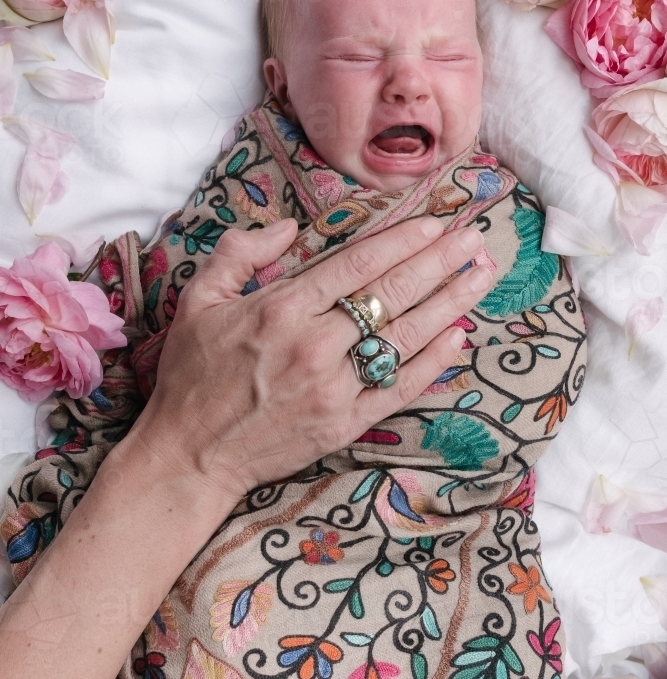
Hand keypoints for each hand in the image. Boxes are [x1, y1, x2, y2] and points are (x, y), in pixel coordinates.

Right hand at [132, 216, 491, 504]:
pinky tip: (458, 337)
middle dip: (439, 262)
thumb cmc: (193, 376)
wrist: (192, 455)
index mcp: (282, 310)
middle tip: (475, 238)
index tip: (435, 223)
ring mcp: (335, 388)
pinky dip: (432, 362)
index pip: (357, 265)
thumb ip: (239, 253)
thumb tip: (288, 226)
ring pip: (405, 338)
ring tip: (481, 276)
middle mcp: (315, 346)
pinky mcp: (345, 424)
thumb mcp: (197, 301)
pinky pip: (399, 388)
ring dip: (449, 304)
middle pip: (392, 295)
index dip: (402, 241)